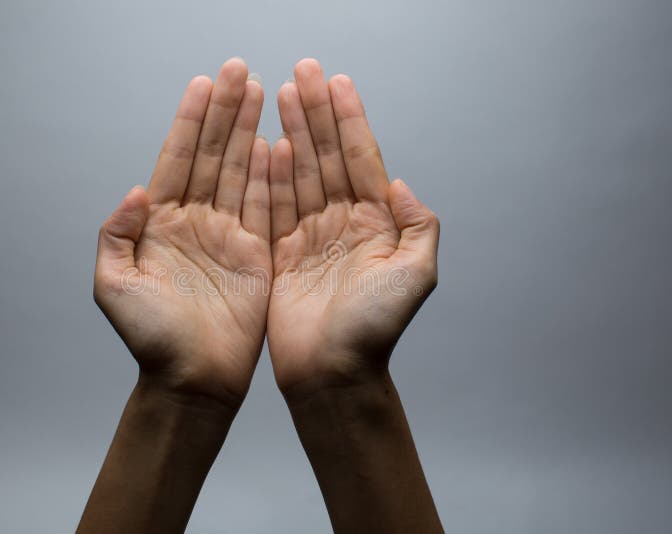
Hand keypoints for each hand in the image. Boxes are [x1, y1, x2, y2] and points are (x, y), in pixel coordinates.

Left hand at [94, 58, 270, 407]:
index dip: (191, 122)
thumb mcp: (115, 287)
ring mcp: (227, 236)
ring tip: (262, 93)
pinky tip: (279, 143)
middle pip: (213, 157)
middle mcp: (195, 222)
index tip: (204, 85)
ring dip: (251, 132)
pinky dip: (274, 176)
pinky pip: (267, 207)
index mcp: (161, 224)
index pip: (178, 161)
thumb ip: (117, 235)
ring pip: (242, 173)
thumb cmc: (151, 340)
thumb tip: (135, 192)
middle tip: (240, 71)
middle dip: (226, 113)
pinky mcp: (256, 255)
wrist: (193, 379)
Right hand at [267, 59, 439, 396]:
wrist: (332, 373)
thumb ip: (418, 227)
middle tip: (303, 73)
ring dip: (293, 133)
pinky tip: (266, 143)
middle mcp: (344, 223)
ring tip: (282, 94)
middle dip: (317, 114)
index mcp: (376, 223)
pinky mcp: (282, 252)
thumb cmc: (373, 331)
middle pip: (328, 157)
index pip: (361, 159)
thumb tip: (401, 185)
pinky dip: (269, 174)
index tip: (337, 82)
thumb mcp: (414, 276)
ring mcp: (312, 236)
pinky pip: (274, 205)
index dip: (350, 120)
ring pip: (300, 173)